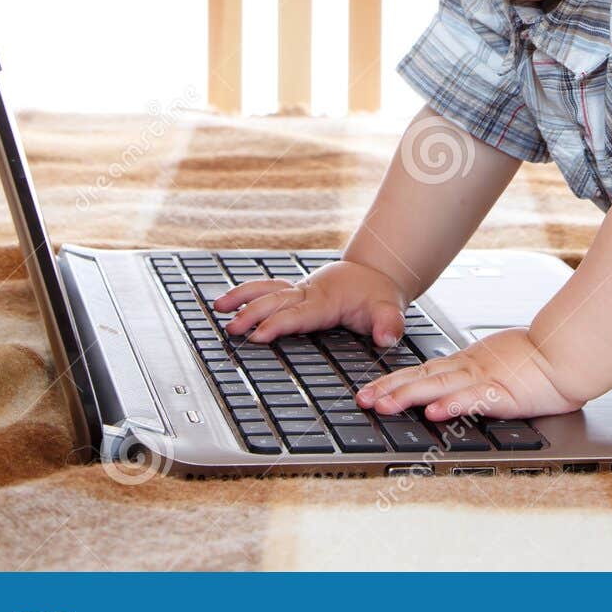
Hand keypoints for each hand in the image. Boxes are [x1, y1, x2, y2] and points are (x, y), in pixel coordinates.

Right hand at [212, 259, 406, 346]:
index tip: (259, 334)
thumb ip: (389, 324)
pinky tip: (226, 300)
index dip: (279, 324)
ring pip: (268, 290)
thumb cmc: (380, 295)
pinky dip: (246, 292)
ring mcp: (300, 290)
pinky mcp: (295, 291)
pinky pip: (268, 288)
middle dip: (253, 314)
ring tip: (219, 307)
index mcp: (328, 301)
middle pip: (277, 302)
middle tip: (232, 328)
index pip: (300, 314)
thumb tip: (386, 337)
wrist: (376, 273)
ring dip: (243, 298)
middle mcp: (310, 293)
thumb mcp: (392, 309)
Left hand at [356, 327, 582, 421]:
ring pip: (440, 388)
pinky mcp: (504, 392)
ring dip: (410, 397)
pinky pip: (475, 399)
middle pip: (423, 378)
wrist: (568, 352)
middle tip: (361, 400)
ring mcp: (486, 378)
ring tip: (384, 406)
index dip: (395, 381)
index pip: (424, 372)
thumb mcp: (498, 363)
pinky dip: (453, 406)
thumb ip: (475, 375)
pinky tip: (434, 413)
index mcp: (470, 362)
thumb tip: (451, 389)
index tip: (370, 390)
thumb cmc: (540, 359)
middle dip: (389, 389)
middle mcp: (471, 367)